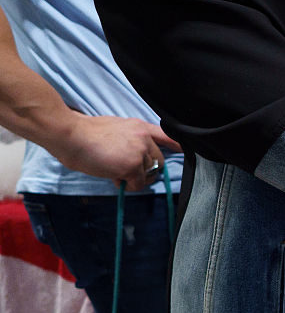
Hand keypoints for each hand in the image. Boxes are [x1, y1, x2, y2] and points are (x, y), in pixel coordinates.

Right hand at [55, 114, 179, 191]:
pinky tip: (113, 178)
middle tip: (125, 172)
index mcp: (141, 127)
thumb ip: (130, 138)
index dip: (177, 145)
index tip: (184, 151)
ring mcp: (140, 152)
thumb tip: (133, 154)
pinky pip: (137, 184)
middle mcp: (145, 138)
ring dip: (134, 178)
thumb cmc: (85, 132)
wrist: (71, 135)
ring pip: (147, 175)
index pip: (167, 136)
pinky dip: (127, 185)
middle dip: (145, 170)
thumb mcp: (115, 127)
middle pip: (158, 161)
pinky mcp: (132, 166)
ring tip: (114, 173)